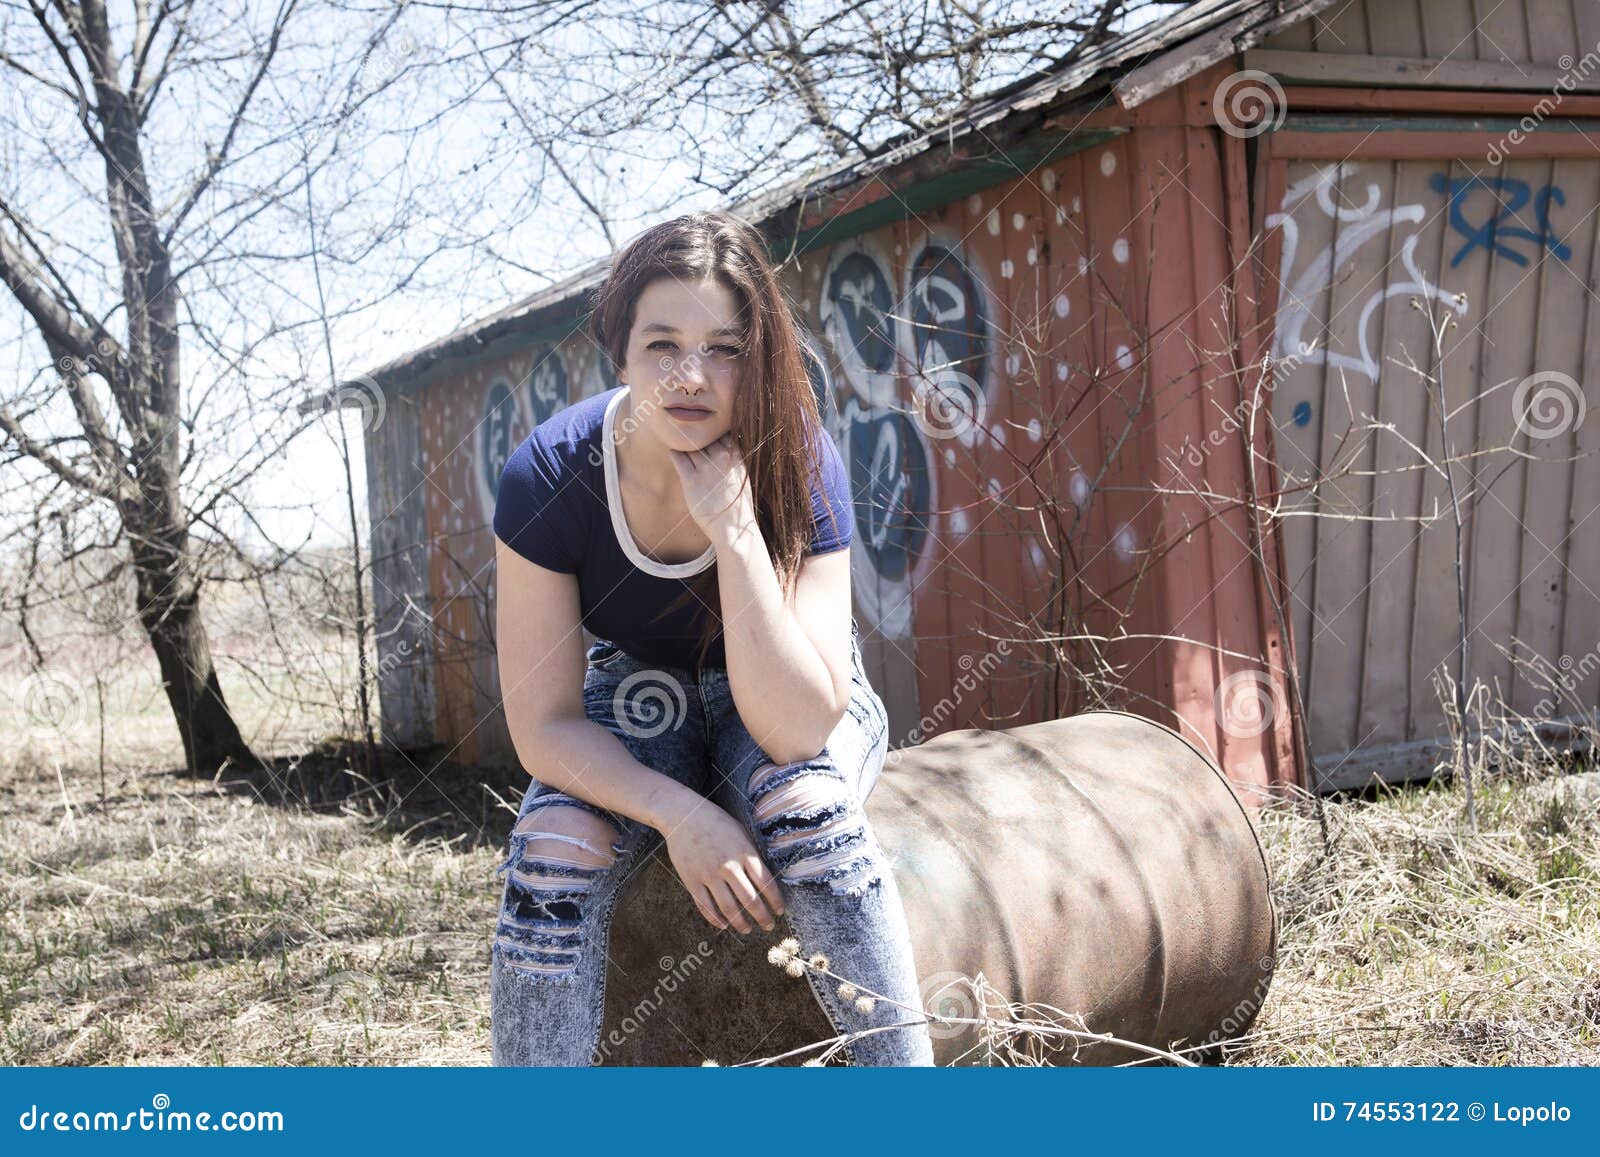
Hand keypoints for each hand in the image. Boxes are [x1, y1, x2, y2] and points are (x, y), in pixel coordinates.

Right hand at [661, 801, 784, 933]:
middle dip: (763, 917)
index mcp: (744, 852)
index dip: (775, 901)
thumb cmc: (716, 822)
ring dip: (740, 923)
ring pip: (728, 908)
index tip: (780, 911)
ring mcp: (708, 874)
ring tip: (747, 929)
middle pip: (750, 900)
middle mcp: (728, 865)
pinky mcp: (691, 881)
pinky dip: (716, 919)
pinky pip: (705, 907)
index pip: (766, 883)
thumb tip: (767, 880)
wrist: (683, 815)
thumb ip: (753, 854)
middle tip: (769, 926)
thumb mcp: (741, 832)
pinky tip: (724, 925)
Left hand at [668, 433, 754, 536]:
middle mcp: (721, 459)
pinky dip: (675, 452)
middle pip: (704, 436)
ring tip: (677, 440)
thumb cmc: (738, 506)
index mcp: (735, 457)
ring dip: (683, 442)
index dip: (712, 432)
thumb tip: (725, 449)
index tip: (705, 433)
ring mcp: (705, 469)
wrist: (732, 527)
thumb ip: (733, 461)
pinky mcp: (691, 480)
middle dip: (696, 434)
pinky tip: (674, 452)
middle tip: (687, 433)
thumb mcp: (742, 477)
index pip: (721, 433)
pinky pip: (679, 458)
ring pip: (690, 445)